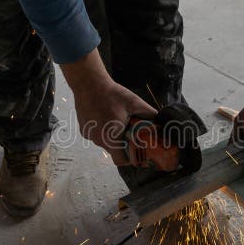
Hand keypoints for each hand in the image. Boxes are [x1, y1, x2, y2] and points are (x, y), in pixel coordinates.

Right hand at [61, 50, 156, 164]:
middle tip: (129, 132)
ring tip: (117, 122)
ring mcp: (90, 135)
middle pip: (114, 150)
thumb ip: (148, 113)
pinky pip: (96, 135)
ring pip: (104, 142)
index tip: (136, 151)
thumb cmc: (112, 94)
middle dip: (122, 144)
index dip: (130, 158)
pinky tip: (105, 117)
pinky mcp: (83, 129)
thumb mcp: (134, 102)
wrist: (89, 84)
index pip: (121, 160)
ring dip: (111, 137)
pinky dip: (102, 130)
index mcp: (112, 138)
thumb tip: (160, 119)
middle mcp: (99, 140)